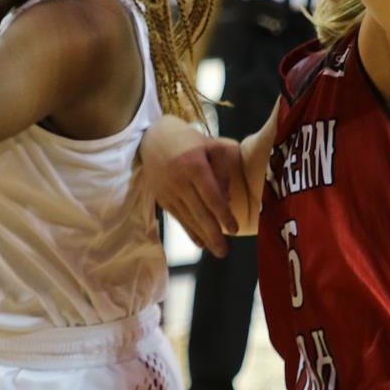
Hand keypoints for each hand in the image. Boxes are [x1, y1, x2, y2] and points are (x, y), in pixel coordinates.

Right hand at [140, 117, 238, 257]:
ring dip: (203, 236)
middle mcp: (179, 180)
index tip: (235, 229)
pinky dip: (189, 231)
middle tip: (224, 252)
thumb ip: (224, 170)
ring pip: (188, 218)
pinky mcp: (161, 197)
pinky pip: (178, 218)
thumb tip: (227, 200)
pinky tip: (200, 242)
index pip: (211, 196)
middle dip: (213, 234)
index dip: (223, 215)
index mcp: (194, 164)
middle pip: (199, 212)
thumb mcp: (213, 146)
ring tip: (217, 250)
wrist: (154, 137)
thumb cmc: (191, 141)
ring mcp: (168, 190)